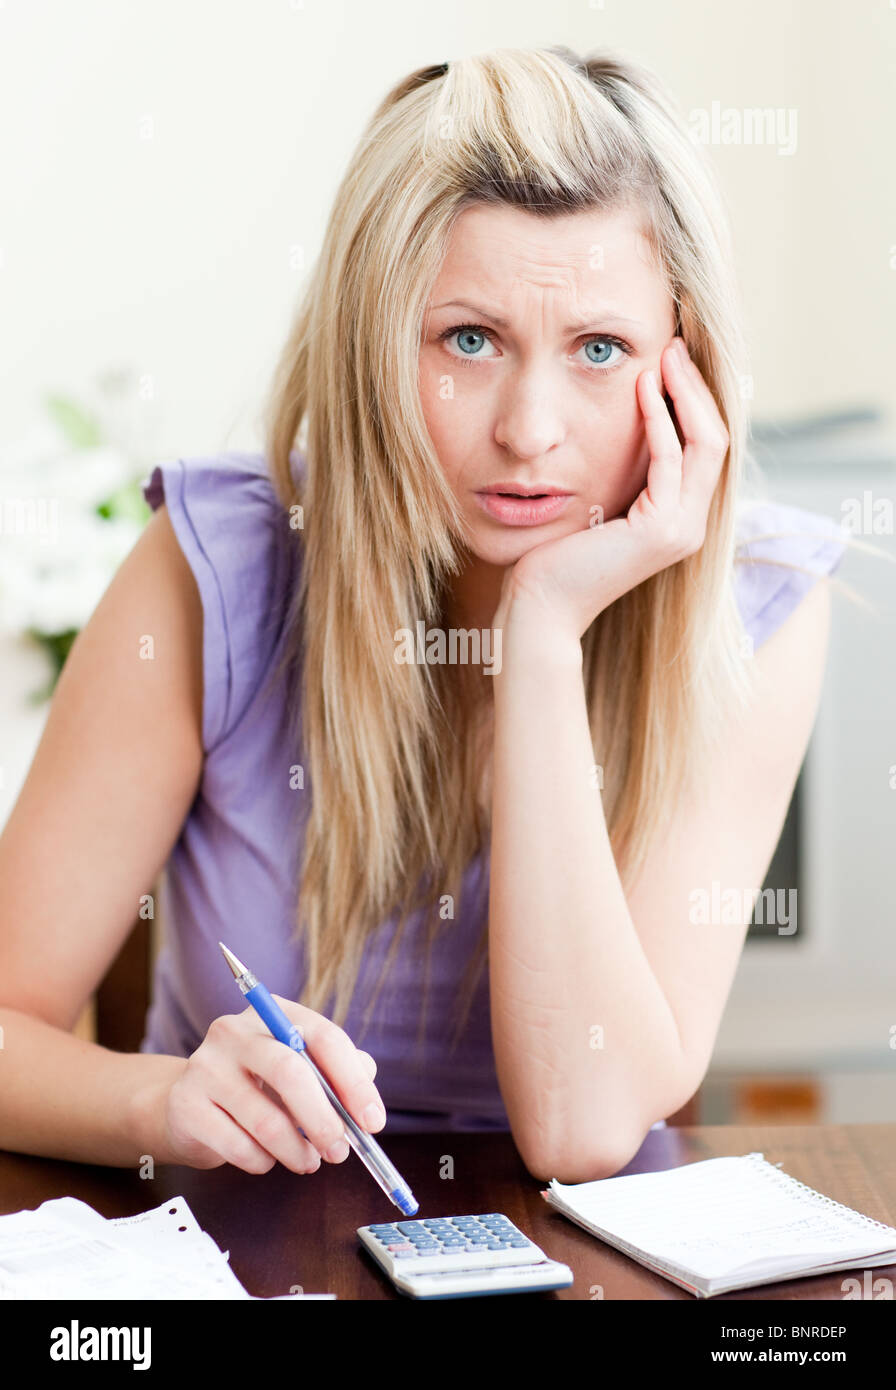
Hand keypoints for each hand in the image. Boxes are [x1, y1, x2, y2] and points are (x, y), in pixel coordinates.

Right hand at [138, 998, 384, 1173]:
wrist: (188, 1103)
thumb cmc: (256, 1086)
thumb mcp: (296, 1068)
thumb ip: (336, 1076)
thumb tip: (367, 1104)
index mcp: (273, 1013)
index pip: (324, 1038)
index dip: (354, 1082)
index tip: (373, 1121)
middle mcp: (235, 1031)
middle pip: (292, 1073)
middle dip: (324, 1120)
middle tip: (339, 1151)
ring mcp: (205, 1066)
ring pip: (266, 1120)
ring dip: (296, 1151)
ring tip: (307, 1161)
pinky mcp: (186, 1105)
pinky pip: (238, 1147)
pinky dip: (262, 1162)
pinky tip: (266, 1159)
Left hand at [493, 337, 729, 645]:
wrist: (541, 606)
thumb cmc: (555, 556)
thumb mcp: (597, 502)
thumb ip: (621, 473)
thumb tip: (624, 424)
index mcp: (679, 518)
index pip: (704, 447)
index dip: (693, 400)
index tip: (668, 360)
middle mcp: (691, 525)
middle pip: (715, 439)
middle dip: (696, 387)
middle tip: (673, 345)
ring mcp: (682, 530)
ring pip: (705, 444)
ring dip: (685, 393)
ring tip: (664, 355)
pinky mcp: (662, 531)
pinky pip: (670, 460)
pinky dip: (660, 418)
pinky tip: (642, 388)